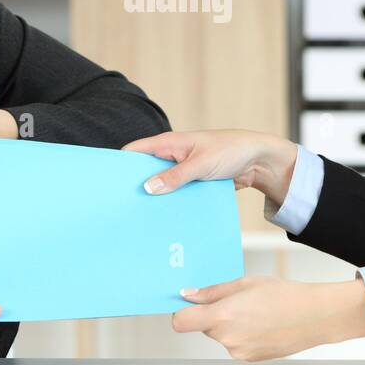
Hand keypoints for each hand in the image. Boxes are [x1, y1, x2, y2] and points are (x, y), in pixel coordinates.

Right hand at [122, 129, 298, 203]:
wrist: (257, 160)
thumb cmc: (230, 151)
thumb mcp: (201, 164)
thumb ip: (175, 176)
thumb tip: (148, 188)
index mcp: (168, 144)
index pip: (134, 152)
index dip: (119, 165)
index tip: (107, 184)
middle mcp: (171, 156)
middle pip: (144, 172)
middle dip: (135, 187)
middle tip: (122, 208)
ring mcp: (181, 170)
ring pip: (161, 186)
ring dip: (155, 199)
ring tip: (141, 218)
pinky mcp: (192, 183)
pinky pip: (176, 194)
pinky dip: (172, 204)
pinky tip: (165, 220)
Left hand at [173, 276, 364, 360]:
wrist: (315, 316)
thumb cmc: (284, 295)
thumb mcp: (245, 283)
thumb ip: (213, 292)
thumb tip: (188, 295)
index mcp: (223, 316)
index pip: (182, 322)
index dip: (182, 313)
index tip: (187, 305)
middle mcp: (228, 338)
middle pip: (204, 326)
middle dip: (214, 314)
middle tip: (239, 301)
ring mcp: (239, 351)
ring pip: (221, 335)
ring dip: (230, 325)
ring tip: (257, 312)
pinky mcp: (250, 358)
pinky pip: (236, 344)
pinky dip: (243, 335)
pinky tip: (263, 324)